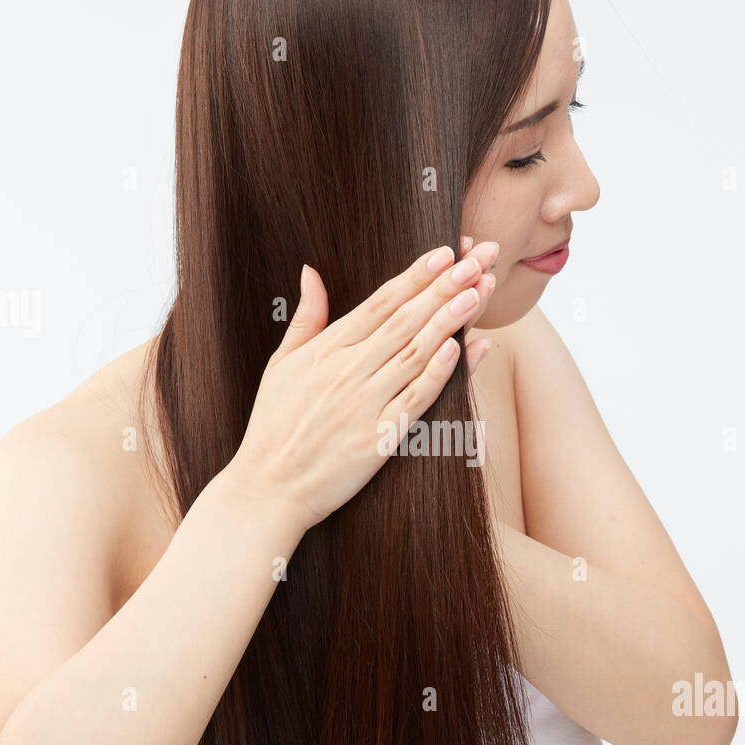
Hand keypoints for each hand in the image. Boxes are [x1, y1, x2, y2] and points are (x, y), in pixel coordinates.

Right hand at [225, 239, 497, 532]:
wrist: (267, 490)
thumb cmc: (272, 427)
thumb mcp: (280, 365)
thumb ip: (304, 318)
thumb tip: (311, 271)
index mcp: (326, 351)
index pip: (379, 304)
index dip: (414, 277)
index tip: (444, 254)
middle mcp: (347, 372)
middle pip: (404, 322)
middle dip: (443, 289)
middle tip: (477, 262)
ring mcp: (363, 406)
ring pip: (415, 355)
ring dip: (449, 322)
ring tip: (478, 293)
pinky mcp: (377, 440)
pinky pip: (413, 402)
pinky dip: (437, 375)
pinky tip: (460, 349)